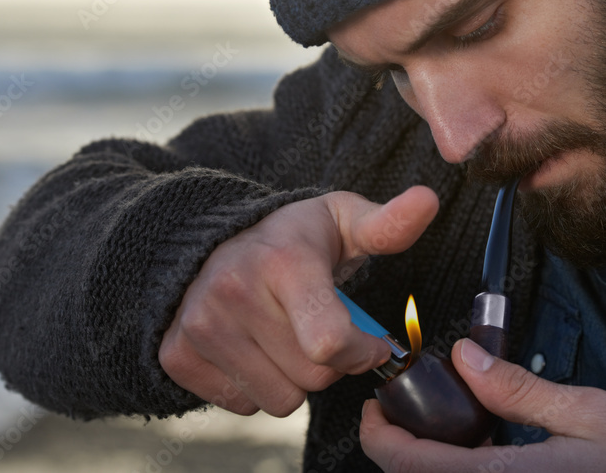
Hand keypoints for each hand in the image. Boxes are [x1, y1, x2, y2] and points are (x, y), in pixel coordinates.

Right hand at [159, 186, 438, 416]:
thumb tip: (429, 200)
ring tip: (285, 335)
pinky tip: (254, 346)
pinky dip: (256, 385)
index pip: (329, 344)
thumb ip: (389, 225)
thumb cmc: (294, 238)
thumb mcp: (343, 221)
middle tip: (319, 326)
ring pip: (280, 400)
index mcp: (283, 263)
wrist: (211, 243)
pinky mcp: (177, 354)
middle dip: (331, 362)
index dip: (362, 352)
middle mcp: (233, 293)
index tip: (369, 340)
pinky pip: (243, 406)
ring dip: (294, 377)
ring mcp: (199, 326)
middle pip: (314, 377)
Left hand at [361, 338, 605, 471]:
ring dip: (419, 461)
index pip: (411, 464)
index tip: (375, 407)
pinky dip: (446, 468)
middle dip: (393, 447)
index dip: (380, 436)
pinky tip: (465, 451)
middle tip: (393, 413)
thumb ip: (518, 388)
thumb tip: (465, 358)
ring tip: (425, 429)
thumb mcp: (585, 415)